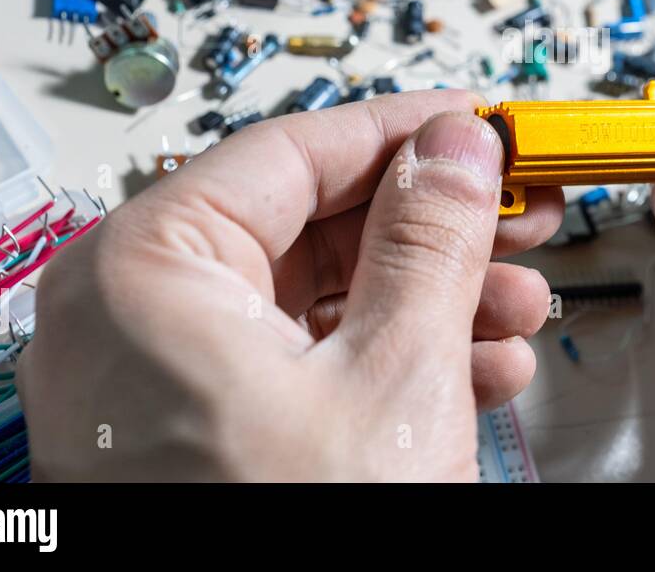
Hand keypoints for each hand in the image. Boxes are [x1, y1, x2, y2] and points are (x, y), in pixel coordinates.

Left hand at [18, 91, 561, 480]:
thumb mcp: (392, 374)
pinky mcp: (200, 433)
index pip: (295, 149)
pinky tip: (478, 372)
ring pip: (322, 297)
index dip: (408, 132)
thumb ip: (429, 238)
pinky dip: (396, 360)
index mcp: (147, 269)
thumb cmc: (281, 545)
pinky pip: (307, 362)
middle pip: (314, 223)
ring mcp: (164, 380)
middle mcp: (136, 315)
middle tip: (516, 213)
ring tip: (517, 307)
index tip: (480, 124)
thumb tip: (455, 148)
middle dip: (436, 229)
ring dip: (434, 300)